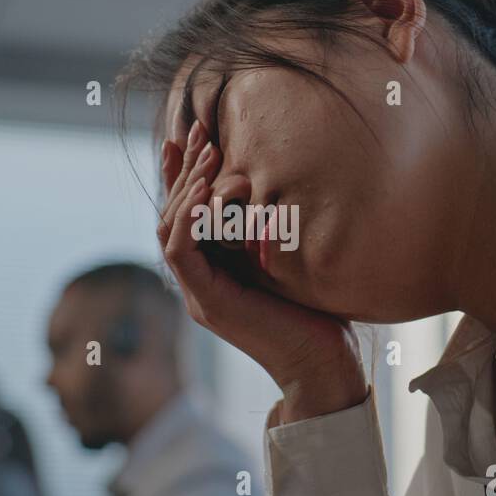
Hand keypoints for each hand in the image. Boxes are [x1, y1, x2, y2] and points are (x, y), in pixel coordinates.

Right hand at [158, 120, 367, 422]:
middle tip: (198, 129)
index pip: (185, 216)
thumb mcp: (291, 262)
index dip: (183, 175)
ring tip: (207, 151)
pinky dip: (188, 219)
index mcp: (214, 274)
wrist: (324, 366)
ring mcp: (199, 294)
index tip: (192, 136)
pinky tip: (203, 191)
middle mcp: (199, 283)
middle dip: (183, 169)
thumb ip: (271, 234)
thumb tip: (276, 193)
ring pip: (170, 230)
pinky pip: (182, 252)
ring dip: (185, 187)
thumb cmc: (319, 318)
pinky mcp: (208, 302)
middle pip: (172, 216)